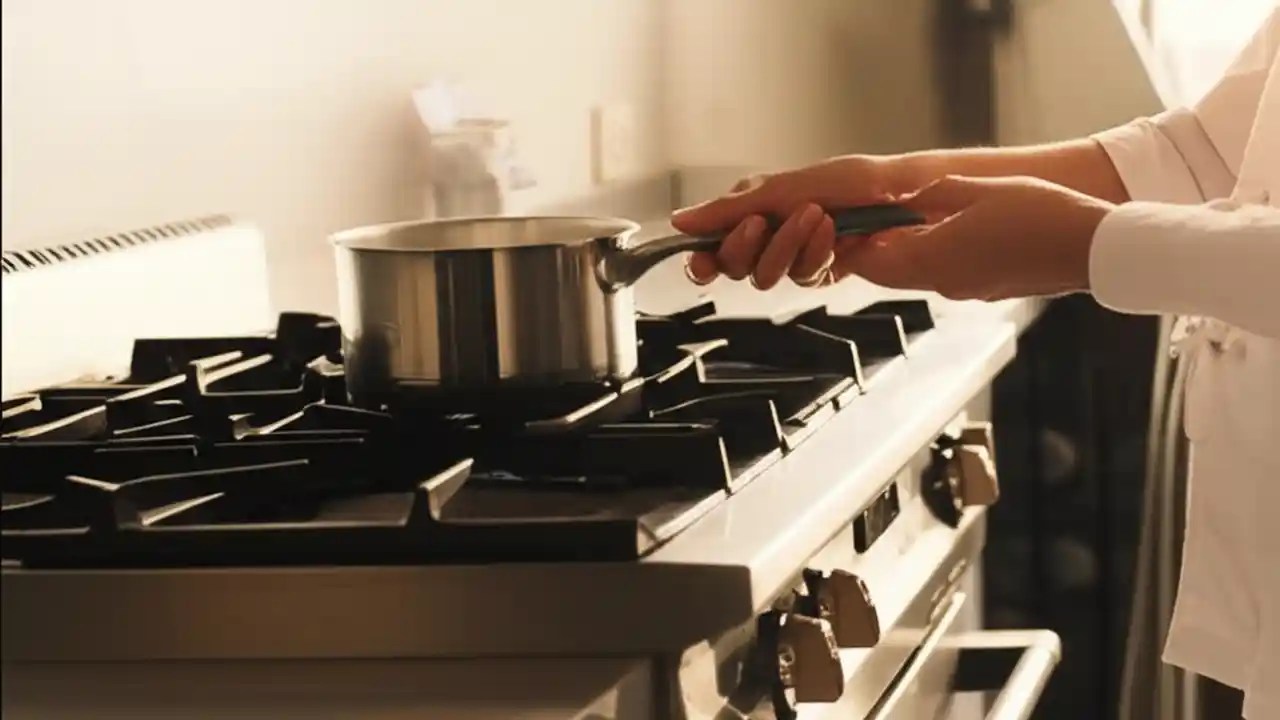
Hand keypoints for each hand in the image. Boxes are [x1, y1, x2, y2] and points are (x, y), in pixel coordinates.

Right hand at [670, 156, 923, 288]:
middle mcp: (773, 237)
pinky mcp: (823, 272)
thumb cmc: (848, 180)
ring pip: (767, 277)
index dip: (703, 257)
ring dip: (786, 246)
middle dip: (745, 246)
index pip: (714, 244)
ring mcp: (797, 257)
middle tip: (760, 224)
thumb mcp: (780, 187)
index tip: (700, 259)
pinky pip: (803, 278)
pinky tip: (832, 236)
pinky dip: (815, 255)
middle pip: (735, 266)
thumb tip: (681, 219)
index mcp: (755, 211)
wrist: (899, 195)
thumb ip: (728, 208)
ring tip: (812, 217)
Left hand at [842, 175, 1113, 299]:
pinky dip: (931, 259)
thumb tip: (910, 196)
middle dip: (872, 250)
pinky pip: (942, 277)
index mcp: (933, 257)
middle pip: (886, 274)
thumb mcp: (979, 189)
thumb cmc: (1042, 215)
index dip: (853, 243)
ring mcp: (963, 290)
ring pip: (913, 277)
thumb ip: (936, 193)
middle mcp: (942, 282)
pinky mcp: (984, 290)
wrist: (1093, 250)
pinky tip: (945, 233)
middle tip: (869, 220)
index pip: (869, 261)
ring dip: (902, 253)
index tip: (847, 220)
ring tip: (906, 221)